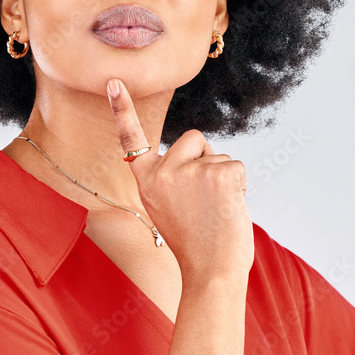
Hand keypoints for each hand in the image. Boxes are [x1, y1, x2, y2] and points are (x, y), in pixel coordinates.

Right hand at [105, 77, 252, 283]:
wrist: (211, 272)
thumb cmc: (195, 245)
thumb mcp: (169, 209)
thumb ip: (173, 180)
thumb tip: (197, 151)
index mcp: (147, 182)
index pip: (131, 141)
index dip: (122, 109)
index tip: (114, 82)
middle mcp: (163, 173)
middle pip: (193, 139)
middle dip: (206, 159)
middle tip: (204, 201)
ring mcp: (191, 171)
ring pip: (218, 156)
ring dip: (224, 178)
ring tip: (216, 212)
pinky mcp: (219, 173)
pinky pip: (236, 166)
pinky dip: (239, 186)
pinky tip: (228, 209)